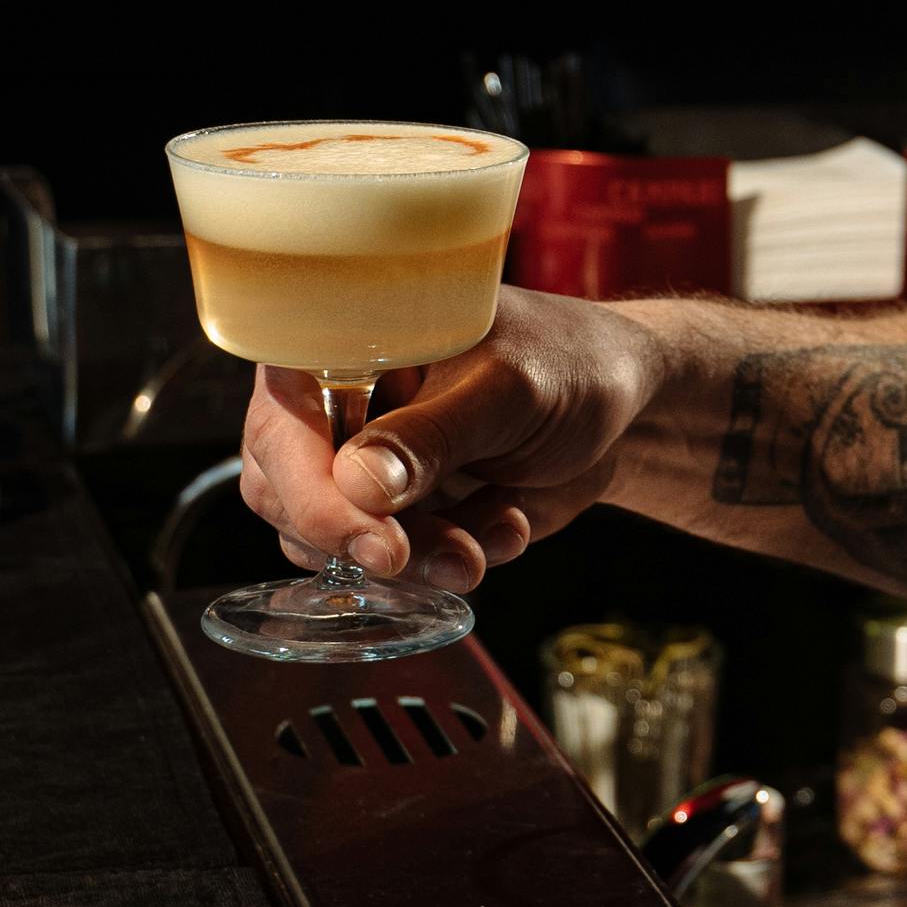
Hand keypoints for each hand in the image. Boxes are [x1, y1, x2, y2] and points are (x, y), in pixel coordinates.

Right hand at [238, 288, 662, 591]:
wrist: (626, 404)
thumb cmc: (568, 363)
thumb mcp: (509, 388)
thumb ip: (434, 434)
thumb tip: (356, 484)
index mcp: (345, 342)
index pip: (280, 419)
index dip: (308, 487)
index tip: (375, 540)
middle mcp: (338, 404)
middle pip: (287, 493)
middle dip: (362, 541)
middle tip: (435, 557)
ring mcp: (366, 463)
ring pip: (335, 542)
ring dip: (413, 561)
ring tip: (489, 541)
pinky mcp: (402, 512)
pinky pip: (391, 564)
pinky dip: (449, 562)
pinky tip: (506, 524)